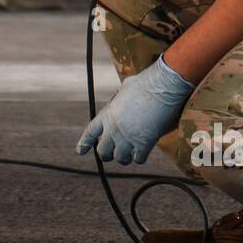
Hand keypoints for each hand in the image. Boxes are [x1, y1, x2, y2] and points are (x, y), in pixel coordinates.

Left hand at [77, 54, 194, 163]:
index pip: (90, 132)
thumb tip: (125, 90)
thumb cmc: (146, 83)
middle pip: (103, 151)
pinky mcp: (144, 143)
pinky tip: (143, 152)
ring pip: (120, 159)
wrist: (162, 87)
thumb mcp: (126, 86)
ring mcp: (127, 137)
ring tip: (130, 153)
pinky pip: (138, 159)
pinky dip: (140, 157)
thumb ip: (121, 94)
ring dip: (125, 157)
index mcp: (107, 114)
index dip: (84, 143)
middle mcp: (113, 128)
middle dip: (107, 154)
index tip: (80, 151)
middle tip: (114, 153)